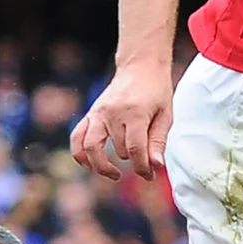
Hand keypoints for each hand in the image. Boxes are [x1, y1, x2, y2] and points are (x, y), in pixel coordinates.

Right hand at [70, 59, 174, 181]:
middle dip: (132, 163)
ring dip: (102, 166)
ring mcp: (97, 113)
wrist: (140, 67)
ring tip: (114, 174)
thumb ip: (158, 142)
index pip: (135, 150)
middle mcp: (112, 113)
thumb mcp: (166, 115)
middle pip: (119, 150)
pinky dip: (80, 155)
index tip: (150, 176)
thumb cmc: (156, 91)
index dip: (143, 168)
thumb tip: (155, 167)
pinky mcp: (90, 114)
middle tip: (143, 167)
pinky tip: (91, 166)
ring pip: (91, 148)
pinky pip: (77, 138)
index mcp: (135, 113)